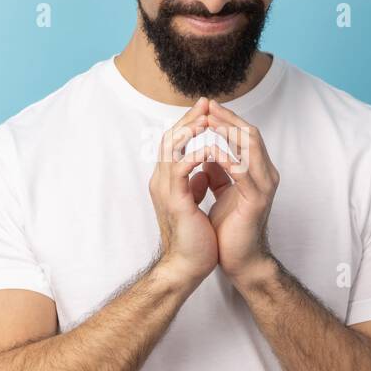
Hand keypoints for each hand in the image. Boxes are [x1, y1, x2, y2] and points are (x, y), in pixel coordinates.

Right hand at [149, 97, 219, 285]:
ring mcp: (166, 190)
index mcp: (168, 180)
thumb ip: (196, 184)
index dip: (190, 123)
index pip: (176, 142)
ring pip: (171, 149)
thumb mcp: (195, 203)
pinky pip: (180, 170)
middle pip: (171, 138)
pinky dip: (193, 155)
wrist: (188, 268)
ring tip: (205, 116)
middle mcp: (162, 181)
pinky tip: (208, 148)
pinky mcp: (175, 202)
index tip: (207, 109)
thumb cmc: (195, 238)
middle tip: (206, 102)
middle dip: (189, 118)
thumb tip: (204, 171)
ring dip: (189, 130)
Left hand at [202, 99, 279, 284]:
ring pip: (250, 147)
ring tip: (208, 120)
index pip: (244, 135)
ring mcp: (264, 186)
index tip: (205, 107)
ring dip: (228, 131)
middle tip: (207, 105)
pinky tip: (210, 151)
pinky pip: (243, 173)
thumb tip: (206, 154)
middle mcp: (265, 174)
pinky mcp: (257, 200)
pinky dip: (227, 158)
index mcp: (257, 171)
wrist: (239, 260)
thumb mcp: (221, 193)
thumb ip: (218, 173)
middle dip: (227, 118)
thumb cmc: (230, 229)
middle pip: (249, 135)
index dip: (226, 119)